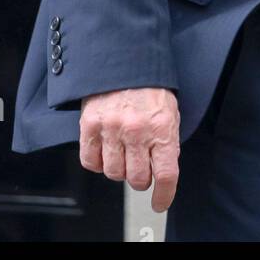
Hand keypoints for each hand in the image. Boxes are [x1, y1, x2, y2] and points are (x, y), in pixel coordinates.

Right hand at [80, 87, 180, 211]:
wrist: (124, 57)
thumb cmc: (149, 86)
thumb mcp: (168, 111)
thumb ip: (166, 141)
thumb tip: (162, 171)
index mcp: (161, 127)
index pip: (165, 175)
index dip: (163, 195)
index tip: (159, 202)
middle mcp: (137, 130)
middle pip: (138, 179)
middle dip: (140, 177)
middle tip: (140, 163)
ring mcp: (112, 128)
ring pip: (114, 174)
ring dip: (119, 169)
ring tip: (123, 152)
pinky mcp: (90, 125)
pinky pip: (91, 162)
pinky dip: (98, 162)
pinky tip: (105, 150)